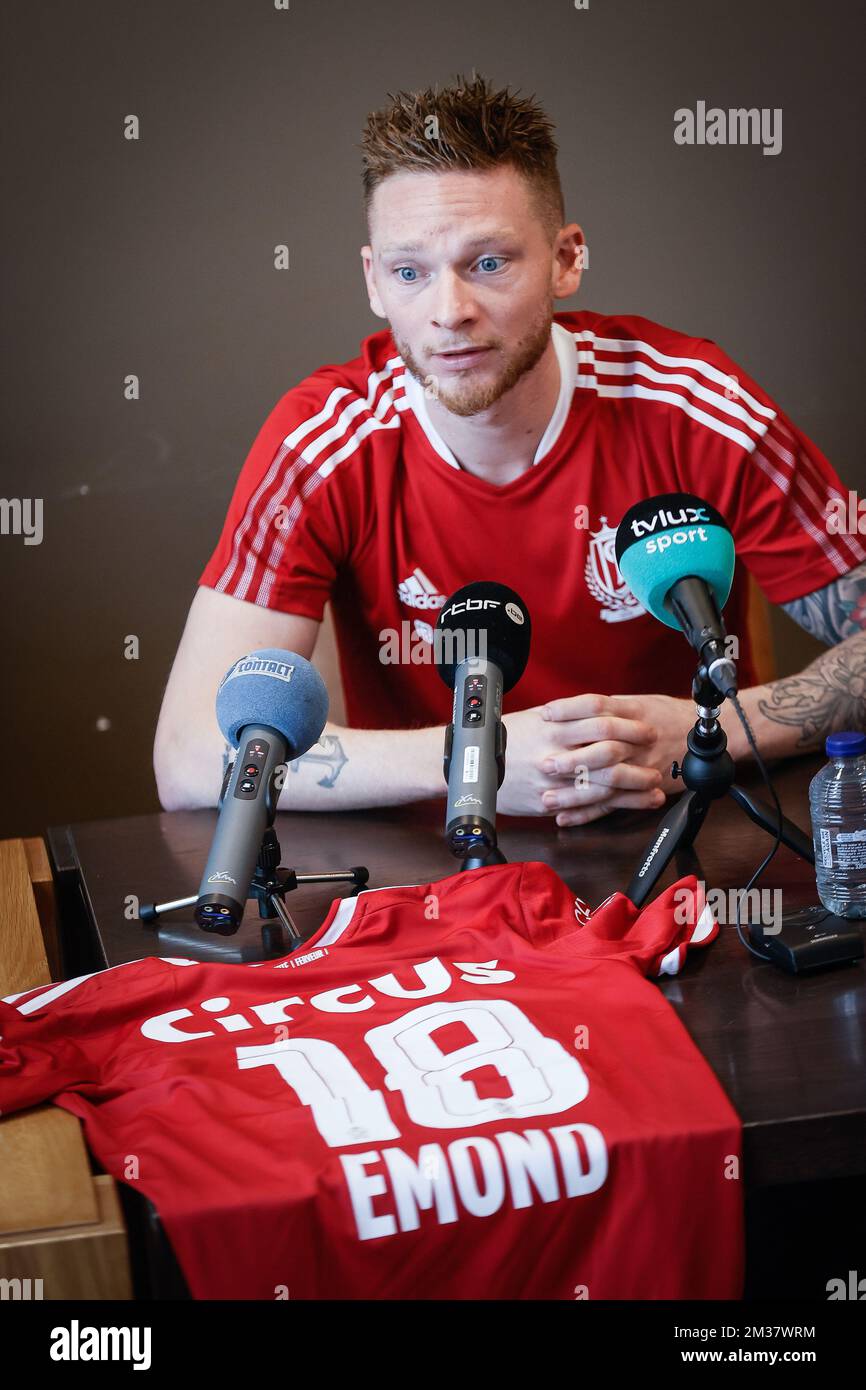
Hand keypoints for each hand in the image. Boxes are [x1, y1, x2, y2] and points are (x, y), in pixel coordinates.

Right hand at [498, 698, 664, 818]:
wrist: (469, 766)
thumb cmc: (501, 740)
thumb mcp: (532, 719)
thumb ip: (565, 719)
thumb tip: (597, 714)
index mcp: (553, 725)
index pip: (600, 718)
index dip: (628, 723)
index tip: (646, 726)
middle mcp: (556, 751)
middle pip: (608, 748)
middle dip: (637, 750)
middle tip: (657, 751)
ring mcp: (554, 779)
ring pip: (604, 781)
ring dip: (635, 782)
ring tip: (655, 783)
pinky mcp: (550, 802)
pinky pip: (589, 806)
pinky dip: (616, 805)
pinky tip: (634, 803)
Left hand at [535, 692, 695, 825]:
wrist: (705, 736)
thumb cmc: (668, 716)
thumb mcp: (638, 702)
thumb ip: (607, 708)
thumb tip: (571, 710)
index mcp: (632, 713)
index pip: (597, 706)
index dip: (569, 709)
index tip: (545, 714)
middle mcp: (635, 740)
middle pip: (601, 748)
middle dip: (571, 759)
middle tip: (543, 765)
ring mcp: (640, 766)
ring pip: (605, 783)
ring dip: (574, 794)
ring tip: (546, 800)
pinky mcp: (644, 788)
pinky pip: (614, 804)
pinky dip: (589, 813)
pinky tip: (566, 818)